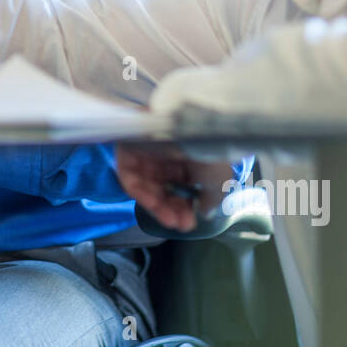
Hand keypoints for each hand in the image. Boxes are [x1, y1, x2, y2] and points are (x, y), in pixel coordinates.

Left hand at [114, 145, 230, 230]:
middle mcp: (167, 153)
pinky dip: (143, 196)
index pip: (184, 185)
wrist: (186, 121)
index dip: (187, 206)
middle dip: (174, 210)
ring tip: (172, 222)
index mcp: (189, 155)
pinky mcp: (127, 151)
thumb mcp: (219, 176)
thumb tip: (206, 212)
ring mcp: (146, 152)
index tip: (192, 222)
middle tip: (182, 225)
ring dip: (159, 208)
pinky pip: (132, 179)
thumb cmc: (207, 146)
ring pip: (149, 187)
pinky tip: (157, 208)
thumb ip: (213, 196)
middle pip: (165, 188)